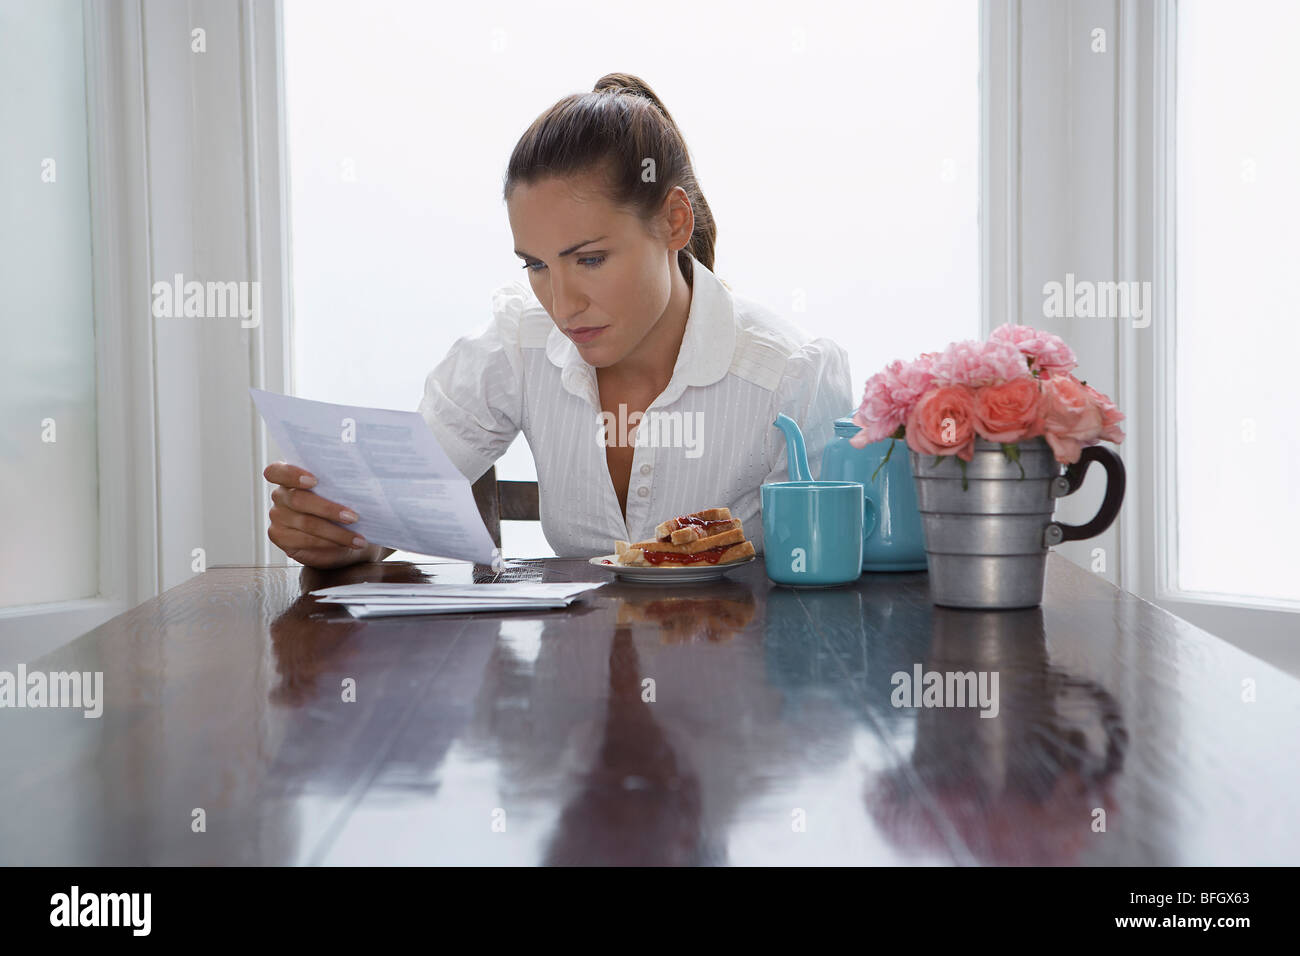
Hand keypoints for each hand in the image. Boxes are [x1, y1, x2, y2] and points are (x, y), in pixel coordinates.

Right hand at [263, 462, 379, 569]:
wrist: (341, 537)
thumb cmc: (340, 508)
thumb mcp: (340, 493)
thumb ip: (339, 485)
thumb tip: (360, 485)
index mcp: (289, 476)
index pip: (277, 471)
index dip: (292, 474)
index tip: (314, 480)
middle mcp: (280, 495)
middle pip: (298, 500)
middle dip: (328, 509)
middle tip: (353, 517)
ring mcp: (278, 516)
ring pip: (306, 523)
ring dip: (336, 532)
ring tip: (358, 538)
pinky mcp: (281, 537)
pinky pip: (305, 540)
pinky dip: (329, 543)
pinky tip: (345, 544)